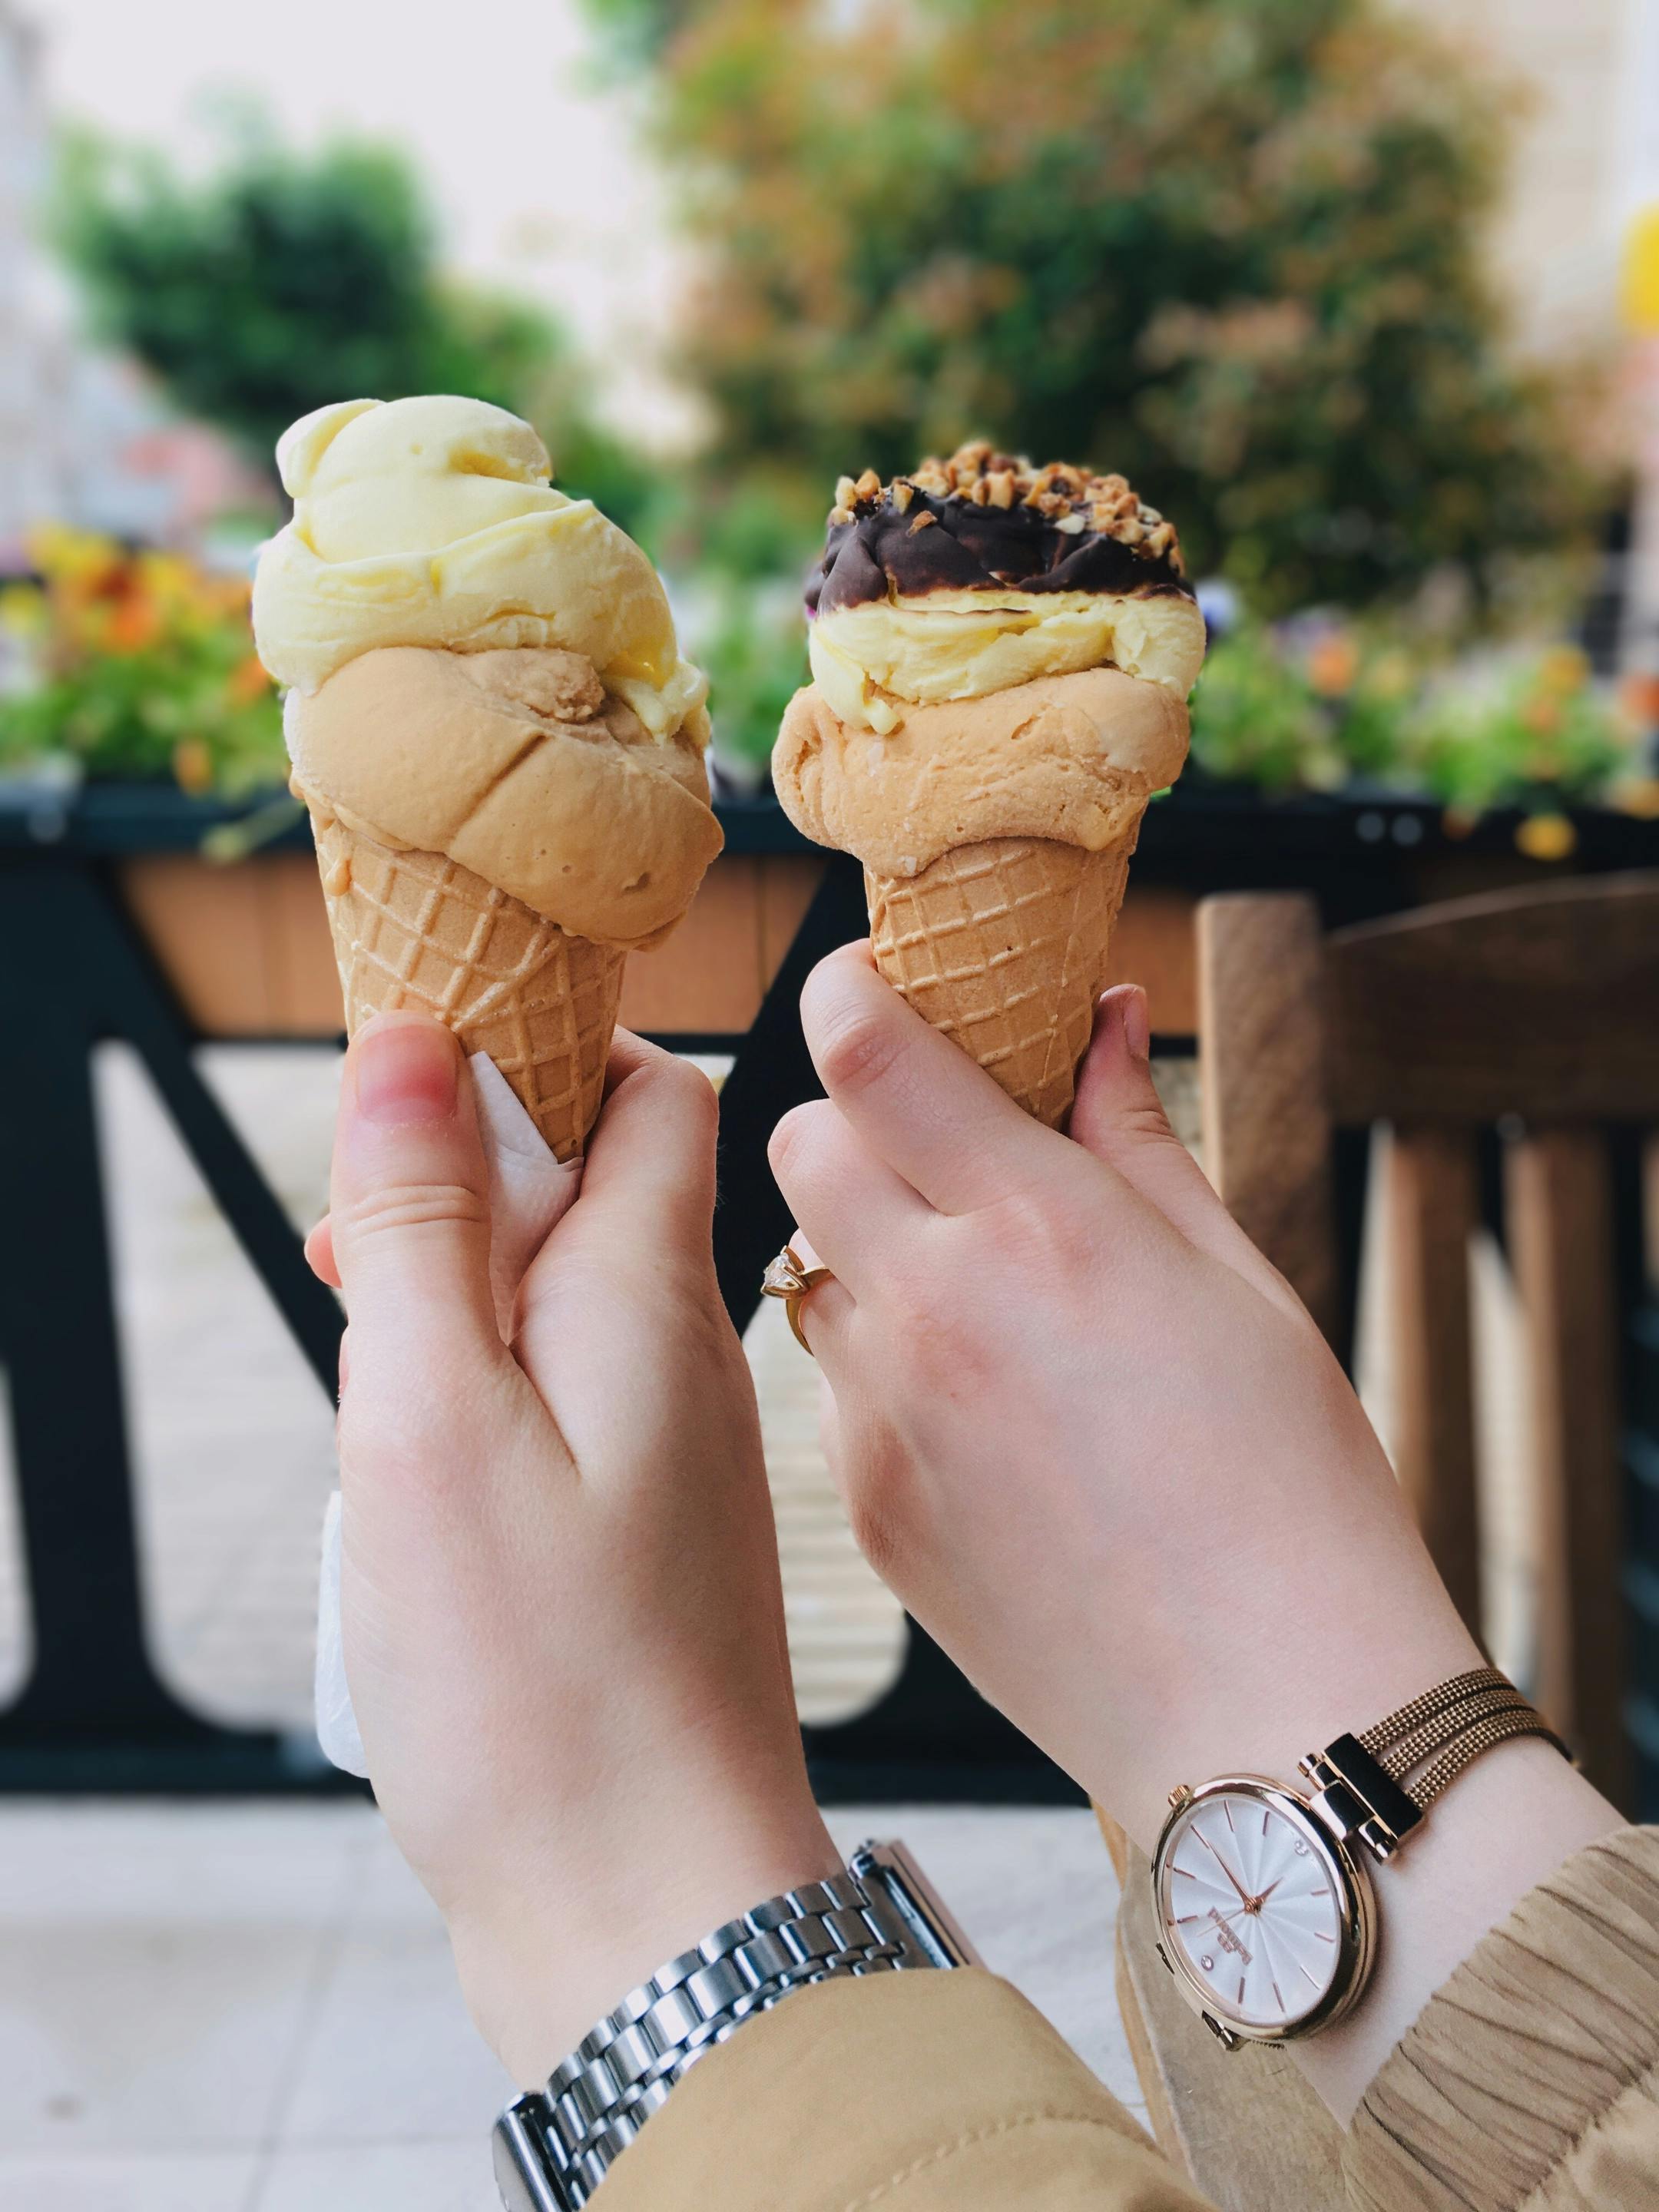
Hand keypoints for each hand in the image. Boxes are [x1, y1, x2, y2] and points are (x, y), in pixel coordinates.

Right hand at [311, 1012, 836, 2084]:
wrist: (648, 1911)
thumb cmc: (539, 1682)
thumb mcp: (431, 1417)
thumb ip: (422, 1222)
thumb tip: (416, 1043)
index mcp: (653, 1298)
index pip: (653, 1089)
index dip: (540, 1056)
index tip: (413, 1096)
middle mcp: (688, 1357)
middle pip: (592, 1191)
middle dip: (465, 1195)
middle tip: (359, 1272)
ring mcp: (676, 1449)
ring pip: (561, 1306)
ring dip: (458, 1312)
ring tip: (381, 1403)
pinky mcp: (648, 1533)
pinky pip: (562, 1409)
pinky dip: (483, 1410)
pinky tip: (426, 1489)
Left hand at [769, 947, 1617, 2112]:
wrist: (1263, 1711)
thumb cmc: (1287, 1488)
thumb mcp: (1238, 1281)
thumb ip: (1137, 1137)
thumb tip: (1101, 1017)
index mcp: (1038, 1229)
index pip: (866, 1056)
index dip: (845, 993)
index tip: (864, 984)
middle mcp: (931, 1311)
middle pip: (799, 1146)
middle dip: (852, 1123)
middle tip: (938, 1154)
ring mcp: (882, 1418)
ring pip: (809, 1272)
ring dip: (865, 1252)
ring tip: (979, 1303)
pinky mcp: (867, 1508)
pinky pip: (836, 1389)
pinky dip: (884, 1369)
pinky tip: (982, 1418)